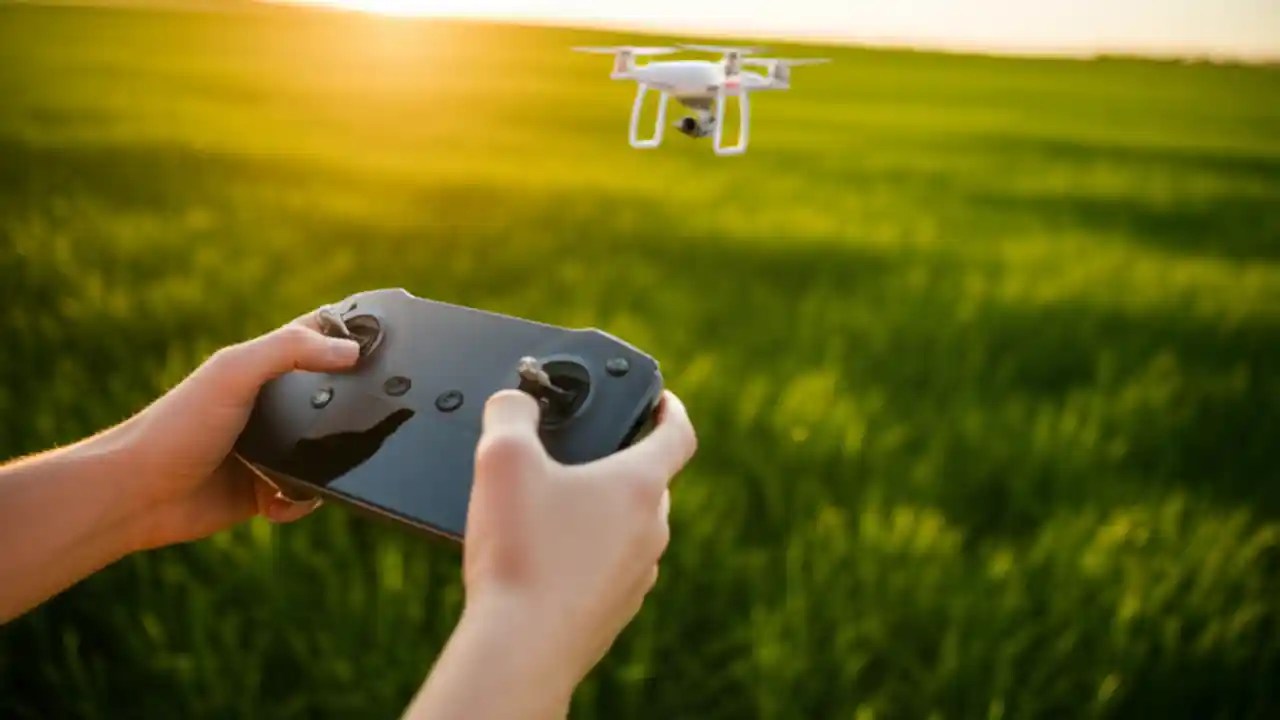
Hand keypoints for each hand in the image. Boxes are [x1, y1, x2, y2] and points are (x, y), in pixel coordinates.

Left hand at [118, 311, 360, 549]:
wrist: (137, 495)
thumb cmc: (177, 425)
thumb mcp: (234, 372)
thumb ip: (290, 351)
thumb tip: (351, 351)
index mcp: (262, 367)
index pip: (315, 337)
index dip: (348, 333)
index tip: (383, 342)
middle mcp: (270, 406)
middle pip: (332, 398)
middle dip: (353, 409)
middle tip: (369, 418)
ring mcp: (270, 450)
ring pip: (326, 452)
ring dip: (329, 465)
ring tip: (310, 471)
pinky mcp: (267, 491)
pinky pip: (305, 496)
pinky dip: (300, 502)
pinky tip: (275, 502)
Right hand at [405, 389, 696, 718]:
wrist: (520, 649)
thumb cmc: (521, 552)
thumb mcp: (502, 459)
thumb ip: (510, 414)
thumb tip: (515, 403)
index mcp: (639, 485)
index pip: (678, 433)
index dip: (669, 407)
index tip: (659, 398)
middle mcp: (650, 531)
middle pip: (649, 483)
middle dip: (618, 463)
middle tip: (579, 454)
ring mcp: (636, 576)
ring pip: (629, 529)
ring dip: (601, 513)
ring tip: (551, 509)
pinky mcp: (614, 611)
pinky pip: (609, 569)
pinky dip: (585, 556)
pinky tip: (543, 559)